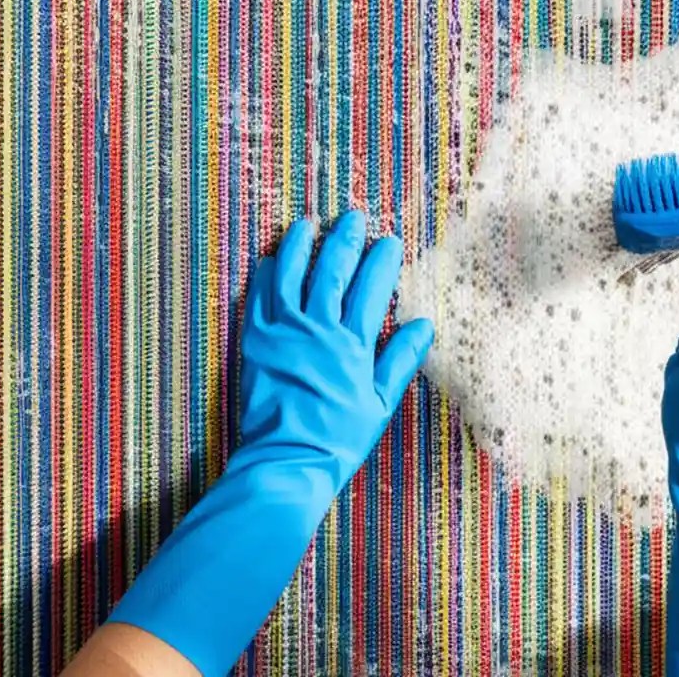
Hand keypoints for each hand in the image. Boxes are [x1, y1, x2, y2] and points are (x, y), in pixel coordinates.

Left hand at [107, 212, 432, 676]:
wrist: (287, 461)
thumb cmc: (340, 437)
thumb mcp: (381, 402)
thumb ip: (400, 360)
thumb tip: (423, 325)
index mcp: (352, 344)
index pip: (370, 289)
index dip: (381, 261)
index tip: (389, 241)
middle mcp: (317, 330)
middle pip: (331, 272)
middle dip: (344, 241)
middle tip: (353, 217)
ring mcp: (282, 334)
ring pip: (291, 276)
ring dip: (301, 246)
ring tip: (308, 223)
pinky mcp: (255, 343)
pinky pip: (259, 298)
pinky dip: (268, 274)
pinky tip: (274, 258)